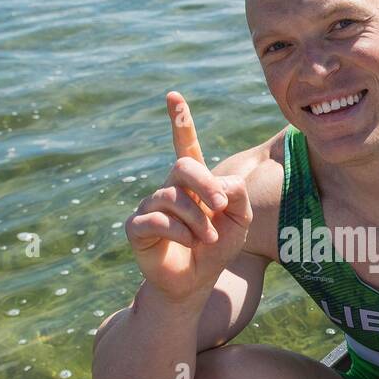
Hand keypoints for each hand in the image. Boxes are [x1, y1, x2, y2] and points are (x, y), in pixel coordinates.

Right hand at [124, 92, 251, 302]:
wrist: (197, 282)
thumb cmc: (217, 248)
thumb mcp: (240, 218)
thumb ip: (237, 192)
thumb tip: (218, 183)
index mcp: (193, 182)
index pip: (186, 145)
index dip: (180, 120)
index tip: (173, 96)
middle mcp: (169, 188)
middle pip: (182, 166)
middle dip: (205, 184)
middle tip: (221, 206)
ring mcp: (151, 206)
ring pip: (173, 196)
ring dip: (198, 219)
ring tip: (208, 238)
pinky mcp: (137, 226)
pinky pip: (157, 219)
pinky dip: (179, 232)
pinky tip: (188, 243)